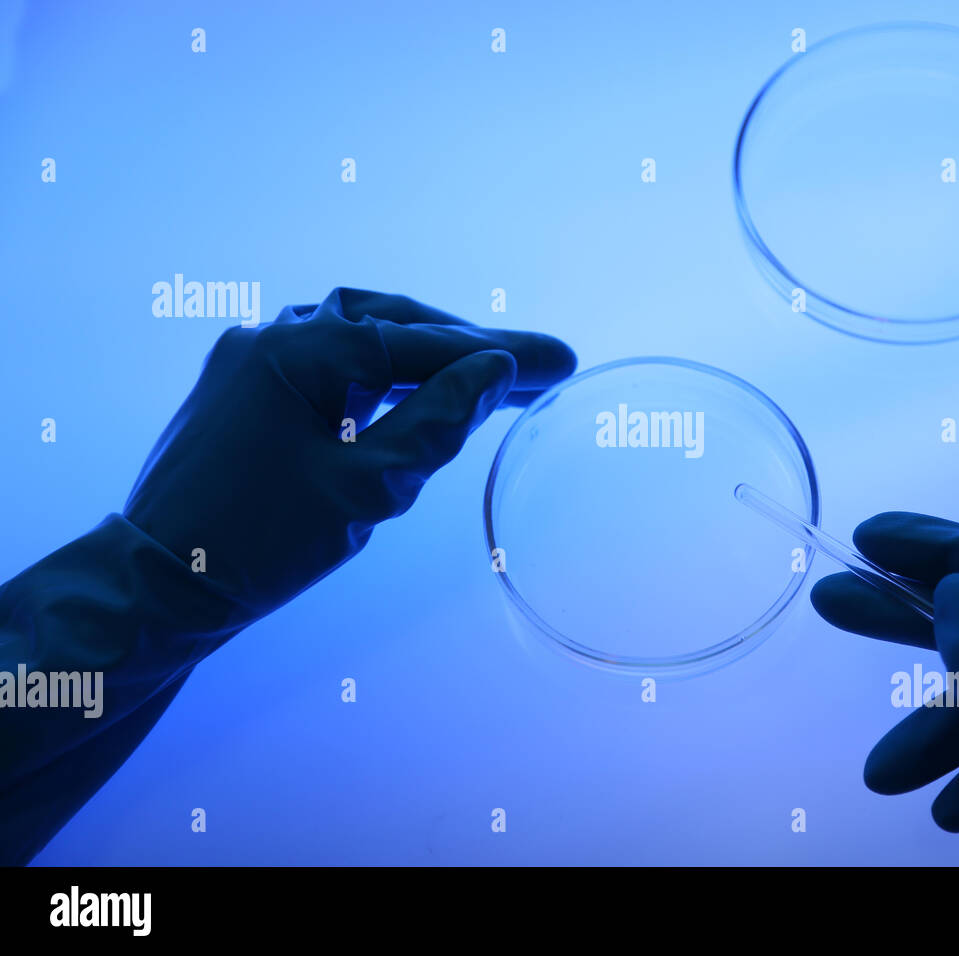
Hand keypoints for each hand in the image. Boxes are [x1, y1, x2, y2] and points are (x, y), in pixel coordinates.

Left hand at [124, 287, 576, 618]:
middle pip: (393, 323)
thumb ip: (436, 423)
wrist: (155, 584)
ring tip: (481, 372)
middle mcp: (274, 338)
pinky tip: (407, 390)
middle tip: (532, 366)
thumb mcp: (366, 490)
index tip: (560, 360)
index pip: (424, 344)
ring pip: (356, 334)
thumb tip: (492, 372)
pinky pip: (325, 359)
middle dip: (466, 345)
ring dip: (421, 351)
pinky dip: (377, 369)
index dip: (499, 352)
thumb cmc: (257, 543)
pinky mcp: (239, 388)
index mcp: (303, 353)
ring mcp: (251, 358)